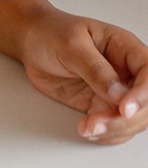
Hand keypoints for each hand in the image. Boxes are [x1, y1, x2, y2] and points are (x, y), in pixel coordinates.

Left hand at [18, 8, 147, 144]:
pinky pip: (116, 127)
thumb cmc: (50, 33)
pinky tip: (88, 130)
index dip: (144, 94)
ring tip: (87, 127)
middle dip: (125, 119)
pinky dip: (105, 135)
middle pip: (146, 104)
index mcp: (125, 48)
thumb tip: (117, 93)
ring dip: (114, 130)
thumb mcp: (70, 44)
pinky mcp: (101, 105)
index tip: (124, 108)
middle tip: (98, 123)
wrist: (31, 42)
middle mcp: (126, 72)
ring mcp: (115, 91)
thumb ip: (94, 68)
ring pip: (134, 120)